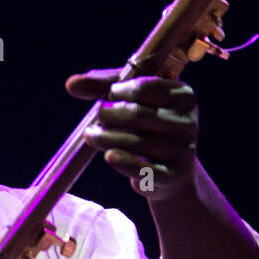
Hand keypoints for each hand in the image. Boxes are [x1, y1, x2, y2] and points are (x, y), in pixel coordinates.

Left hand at [65, 68, 198, 202]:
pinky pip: (143, 169)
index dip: (118, 91)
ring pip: (136, 143)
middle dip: (109, 115)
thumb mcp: (133, 100)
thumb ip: (105, 86)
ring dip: (106, 138)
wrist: (171, 172)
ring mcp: (183, 150)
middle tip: (98, 118)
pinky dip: (123, 162)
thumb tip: (71, 84)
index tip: (108, 97)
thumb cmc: (149, 127)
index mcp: (184, 95)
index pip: (145, 88)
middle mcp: (188, 122)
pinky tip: (108, 156)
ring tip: (91, 136)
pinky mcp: (173, 175)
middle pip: (137, 114)